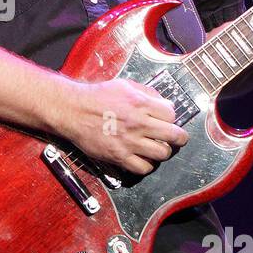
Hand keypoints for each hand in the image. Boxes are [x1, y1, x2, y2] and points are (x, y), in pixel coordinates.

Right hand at [64, 77, 187, 176]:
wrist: (73, 111)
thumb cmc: (97, 97)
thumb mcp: (124, 85)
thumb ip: (147, 92)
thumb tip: (165, 103)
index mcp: (140, 104)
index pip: (172, 114)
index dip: (172, 117)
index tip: (167, 119)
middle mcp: (138, 123)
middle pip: (174, 135)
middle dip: (179, 137)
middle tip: (177, 138)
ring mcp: (129, 142)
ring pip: (162, 153)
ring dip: (163, 151)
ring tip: (158, 147)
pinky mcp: (119, 156)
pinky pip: (143, 167)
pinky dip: (147, 164)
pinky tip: (144, 157)